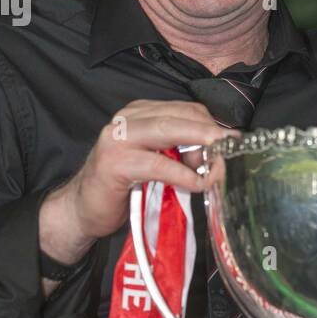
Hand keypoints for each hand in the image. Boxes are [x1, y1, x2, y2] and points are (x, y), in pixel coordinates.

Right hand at [39, 100, 234, 268]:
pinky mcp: (116, 163)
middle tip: (234, 147)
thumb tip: (217, 154)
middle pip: (181, 115)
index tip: (231, 144)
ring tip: (218, 169)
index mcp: (141, 112)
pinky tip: (198, 184)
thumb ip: (179, 150)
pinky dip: (184, 175)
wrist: (82, 208)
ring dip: (201, 149)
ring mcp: (119, 138)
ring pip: (170, 130)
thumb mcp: (155, 159)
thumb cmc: (123, 185)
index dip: (211, 125)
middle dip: (212, 131)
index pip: (186, 109)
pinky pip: (160, 165)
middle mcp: (129, 118)